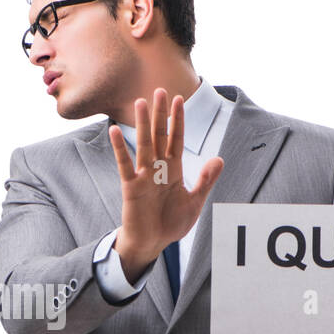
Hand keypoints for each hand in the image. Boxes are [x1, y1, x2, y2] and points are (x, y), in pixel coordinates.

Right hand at [107, 88, 223, 279]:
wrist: (152, 243)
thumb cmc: (170, 223)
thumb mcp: (194, 202)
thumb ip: (206, 181)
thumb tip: (219, 159)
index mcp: (174, 170)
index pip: (176, 139)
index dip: (178, 121)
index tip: (179, 100)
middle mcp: (158, 168)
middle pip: (160, 136)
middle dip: (161, 114)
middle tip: (161, 90)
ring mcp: (143, 176)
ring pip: (144, 145)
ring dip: (143, 124)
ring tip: (141, 102)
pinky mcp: (131, 187)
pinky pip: (125, 164)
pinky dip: (119, 148)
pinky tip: (114, 131)